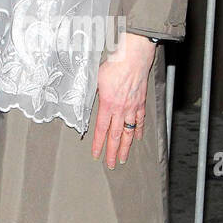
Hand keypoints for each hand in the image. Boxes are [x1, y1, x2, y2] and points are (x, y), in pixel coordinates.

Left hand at [91, 33, 155, 168]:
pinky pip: (140, 121)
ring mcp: (132, 108)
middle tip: (111, 164)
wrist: (133, 58)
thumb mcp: (95, 79)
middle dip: (113, 152)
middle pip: (116, 136)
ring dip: (126, 147)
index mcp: (107, 105)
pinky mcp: (140, 103)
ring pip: (129, 132)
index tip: (96, 154)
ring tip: (124, 158)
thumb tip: (82, 100)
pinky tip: (137, 138)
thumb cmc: (114, 66)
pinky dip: (138, 131)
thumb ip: (90, 93)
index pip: (100, 130)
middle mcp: (120, 110)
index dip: (98, 144)